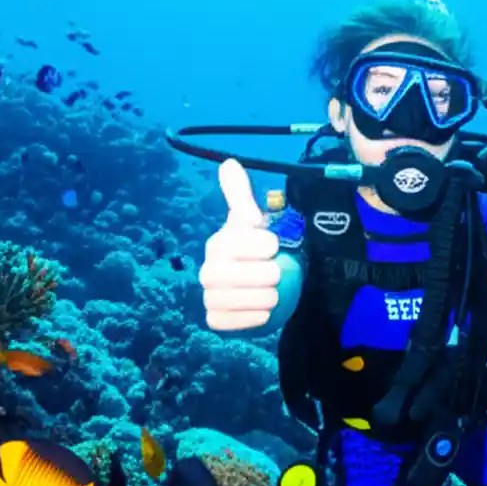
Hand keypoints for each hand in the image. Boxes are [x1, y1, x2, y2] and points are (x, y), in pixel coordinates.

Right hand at [199, 159, 281, 330]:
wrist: (262, 283)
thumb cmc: (258, 249)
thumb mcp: (252, 221)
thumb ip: (241, 194)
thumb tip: (228, 162)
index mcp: (219, 244)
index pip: (246, 244)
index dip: (266, 246)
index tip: (274, 246)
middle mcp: (208, 270)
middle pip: (242, 276)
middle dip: (269, 275)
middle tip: (278, 273)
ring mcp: (209, 296)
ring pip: (237, 300)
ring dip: (265, 298)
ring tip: (274, 292)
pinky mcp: (214, 319)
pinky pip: (228, 322)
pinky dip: (251, 319)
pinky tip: (263, 311)